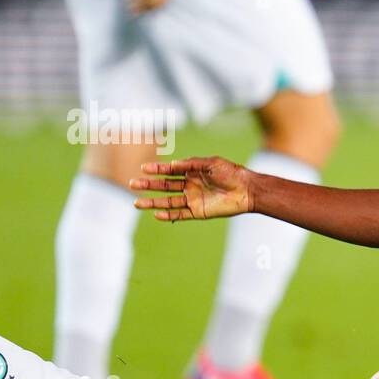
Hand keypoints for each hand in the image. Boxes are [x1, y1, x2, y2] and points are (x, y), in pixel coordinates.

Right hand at [132, 157, 253, 220]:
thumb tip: (171, 165)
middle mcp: (190, 185)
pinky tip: (156, 214)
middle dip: (148, 185)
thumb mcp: (209, 163)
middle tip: (132, 184)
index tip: (143, 168)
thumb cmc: (231, 173)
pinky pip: (180, 214)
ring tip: (136, 202)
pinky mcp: (199, 212)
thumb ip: (190, 164)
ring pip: (168, 201)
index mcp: (192, 172)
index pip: (169, 171)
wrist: (246, 190)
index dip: (156, 169)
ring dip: (153, 202)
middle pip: (164, 186)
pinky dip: (168, 215)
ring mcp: (193, 199)